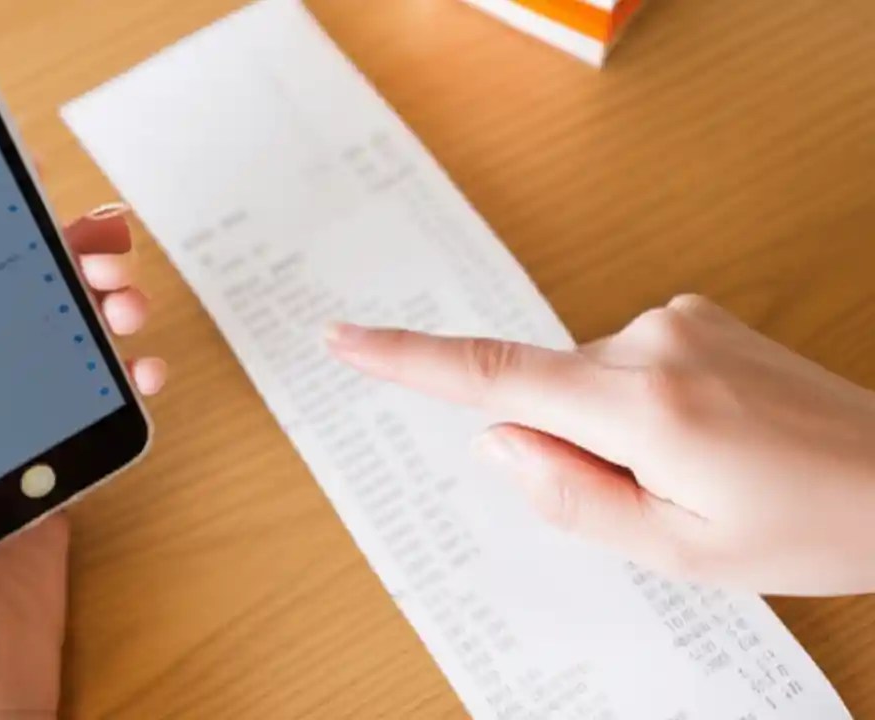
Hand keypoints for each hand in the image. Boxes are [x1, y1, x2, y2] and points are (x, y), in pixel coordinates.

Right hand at [327, 294, 874, 595]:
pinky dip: (636, 406)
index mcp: (642, 405)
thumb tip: (496, 439)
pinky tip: (706, 435)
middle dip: (566, 449)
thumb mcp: (677, 549)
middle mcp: (652, 341)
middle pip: (544, 395)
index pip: (493, 377)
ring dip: (609, 432)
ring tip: (699, 470)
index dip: (407, 360)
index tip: (344, 338)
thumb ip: (568, 494)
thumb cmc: (809, 525)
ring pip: (584, 384)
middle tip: (658, 497)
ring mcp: (677, 320)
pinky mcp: (694, 315)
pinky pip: (621, 365)